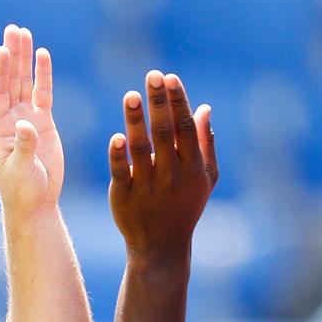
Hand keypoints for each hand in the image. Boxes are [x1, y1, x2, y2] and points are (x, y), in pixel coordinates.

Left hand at [0, 23, 64, 216]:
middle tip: (13, 29)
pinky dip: (42, 75)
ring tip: (23, 33)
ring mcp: (26, 118)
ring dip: (23, 59)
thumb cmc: (22, 190)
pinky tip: (42, 55)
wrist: (35, 203)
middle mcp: (9, 119)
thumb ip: (24, 146)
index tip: (2, 50)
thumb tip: (26, 124)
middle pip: (9, 80)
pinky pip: (42, 93)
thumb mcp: (22, 170)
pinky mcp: (43, 122)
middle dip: (11, 55)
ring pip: (24, 82)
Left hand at [108, 71, 215, 257]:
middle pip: (166, 133)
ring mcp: (148, 186)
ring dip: (137, 121)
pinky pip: (121, 172)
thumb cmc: (185, 207)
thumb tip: (204, 107)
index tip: (170, 78)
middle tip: (153, 75)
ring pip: (142, 149)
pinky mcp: (124, 196)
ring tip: (131, 95)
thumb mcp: (204, 179)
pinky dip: (118, 155)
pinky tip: (117, 136)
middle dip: (160, 103)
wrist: (161, 246)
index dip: (178, 102)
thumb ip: (204, 143)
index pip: (185, 128)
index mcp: (192, 168)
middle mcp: (172, 175)